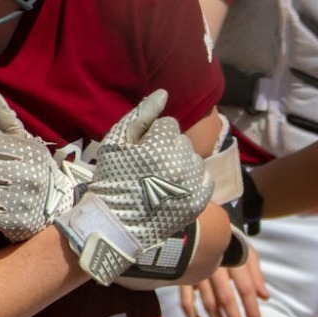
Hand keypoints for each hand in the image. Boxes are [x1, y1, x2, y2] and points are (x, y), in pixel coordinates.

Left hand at [0, 92, 85, 241]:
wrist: (57, 211)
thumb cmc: (34, 171)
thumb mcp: (25, 144)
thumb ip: (6, 121)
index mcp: (32, 153)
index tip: (4, 159)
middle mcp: (30, 176)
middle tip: (2, 179)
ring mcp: (23, 201)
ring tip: (0, 194)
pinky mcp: (15, 224)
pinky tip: (0, 210)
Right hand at [82, 90, 212, 249]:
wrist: (116, 223)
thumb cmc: (112, 178)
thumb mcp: (116, 143)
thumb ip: (141, 115)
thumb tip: (164, 93)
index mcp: (160, 145)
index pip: (168, 124)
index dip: (153, 136)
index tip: (141, 151)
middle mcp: (180, 162)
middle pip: (182, 140)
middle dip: (168, 148)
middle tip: (150, 166)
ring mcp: (192, 183)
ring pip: (194, 158)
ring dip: (181, 163)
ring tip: (162, 179)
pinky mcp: (199, 202)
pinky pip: (205, 179)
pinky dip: (194, 181)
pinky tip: (176, 189)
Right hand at [178, 251, 268, 316]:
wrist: (205, 226)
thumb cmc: (231, 242)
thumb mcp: (248, 253)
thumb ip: (257, 275)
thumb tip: (265, 298)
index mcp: (234, 260)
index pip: (246, 289)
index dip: (252, 309)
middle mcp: (215, 266)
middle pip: (226, 299)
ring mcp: (197, 272)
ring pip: (207, 304)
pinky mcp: (184, 277)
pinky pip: (186, 302)